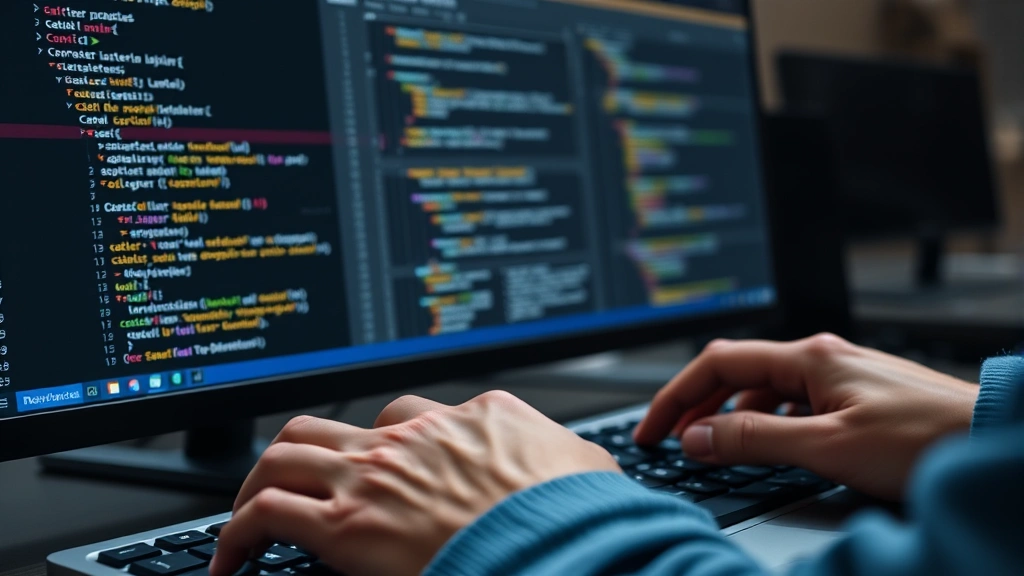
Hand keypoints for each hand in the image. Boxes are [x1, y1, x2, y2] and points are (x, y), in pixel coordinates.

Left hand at [211, 391, 618, 575]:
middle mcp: (412, 438)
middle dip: (307, 448)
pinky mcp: (345, 526)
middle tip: (298, 478)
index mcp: (469, 420)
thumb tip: (578, 460)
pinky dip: (236, 534)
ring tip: (249, 507)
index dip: (385, 438)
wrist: (556, 543)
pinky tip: (231, 557)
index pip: (409, 413)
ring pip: (286, 452)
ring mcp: (374, 476)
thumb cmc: (572, 514)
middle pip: (333, 422)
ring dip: (260, 477)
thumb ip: (566, 452)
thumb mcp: (585, 465)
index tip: (376, 462)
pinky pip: (266, 513)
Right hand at [633, 334, 978, 500]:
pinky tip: (769, 444)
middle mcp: (823, 358)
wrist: (995, 440)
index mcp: (810, 357)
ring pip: (767, 389)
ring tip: (712, 446)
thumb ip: (754, 439)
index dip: (675, 396)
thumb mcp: (827, 446)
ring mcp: (843, 376)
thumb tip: (697, 437)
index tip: (652, 429)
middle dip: (696, 403)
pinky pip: (795, 402)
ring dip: (731, 414)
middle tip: (669, 438)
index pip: (718, 364)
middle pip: (737, 372)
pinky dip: (767, 421)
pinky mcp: (859, 397)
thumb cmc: (927, 440)